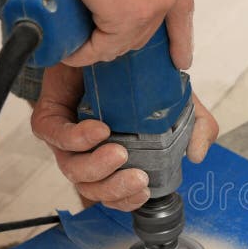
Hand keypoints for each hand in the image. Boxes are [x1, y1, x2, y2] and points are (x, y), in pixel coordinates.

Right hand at [12, 0, 193, 68]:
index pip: (181, 6)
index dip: (179, 34)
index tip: (180, 56)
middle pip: (153, 26)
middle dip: (132, 38)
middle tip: (113, 47)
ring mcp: (154, 3)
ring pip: (130, 39)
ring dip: (106, 45)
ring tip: (83, 45)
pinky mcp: (130, 18)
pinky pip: (105, 46)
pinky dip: (86, 52)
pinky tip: (73, 52)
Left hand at [31, 64, 217, 211]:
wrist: (110, 48)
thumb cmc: (140, 82)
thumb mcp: (180, 105)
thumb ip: (198, 129)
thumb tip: (197, 155)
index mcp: (116, 159)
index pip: (115, 194)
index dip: (127, 200)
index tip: (146, 190)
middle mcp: (89, 154)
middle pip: (92, 189)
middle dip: (115, 190)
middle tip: (138, 177)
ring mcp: (67, 139)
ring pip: (73, 169)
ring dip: (98, 167)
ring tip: (120, 153)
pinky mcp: (49, 118)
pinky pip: (56, 137)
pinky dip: (78, 138)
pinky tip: (100, 130)